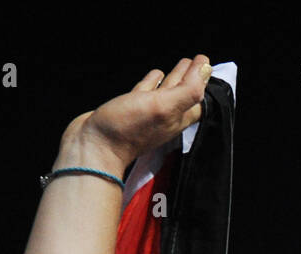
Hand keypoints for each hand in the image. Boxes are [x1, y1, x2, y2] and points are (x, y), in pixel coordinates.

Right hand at [61, 55, 213, 171]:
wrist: (94, 145)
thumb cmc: (127, 128)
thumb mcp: (163, 106)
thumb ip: (187, 90)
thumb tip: (206, 71)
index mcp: (176, 117)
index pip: (196, 97)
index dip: (202, 80)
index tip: (204, 61)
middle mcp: (165, 116)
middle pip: (183, 93)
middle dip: (191, 76)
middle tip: (196, 61)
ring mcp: (146, 112)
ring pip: (165, 91)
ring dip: (174, 77)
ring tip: (182, 64)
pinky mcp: (129, 108)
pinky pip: (145, 92)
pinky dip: (152, 82)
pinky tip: (155, 75)